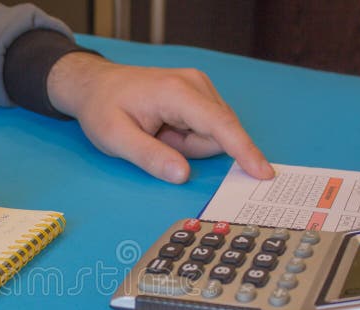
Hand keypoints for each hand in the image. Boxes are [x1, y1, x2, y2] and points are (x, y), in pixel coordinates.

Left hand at [47, 53, 273, 182]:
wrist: (96, 85)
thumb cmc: (103, 108)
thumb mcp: (116, 139)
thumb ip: (150, 157)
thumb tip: (183, 175)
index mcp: (177, 92)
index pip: (221, 125)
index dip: (244, 151)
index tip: (263, 172)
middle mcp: (195, 85)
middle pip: (217, 134)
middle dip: (188, 149)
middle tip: (155, 140)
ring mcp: (199, 87)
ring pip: (212, 134)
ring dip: (186, 144)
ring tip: (156, 132)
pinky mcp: (199, 95)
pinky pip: (205, 129)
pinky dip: (185, 137)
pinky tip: (164, 128)